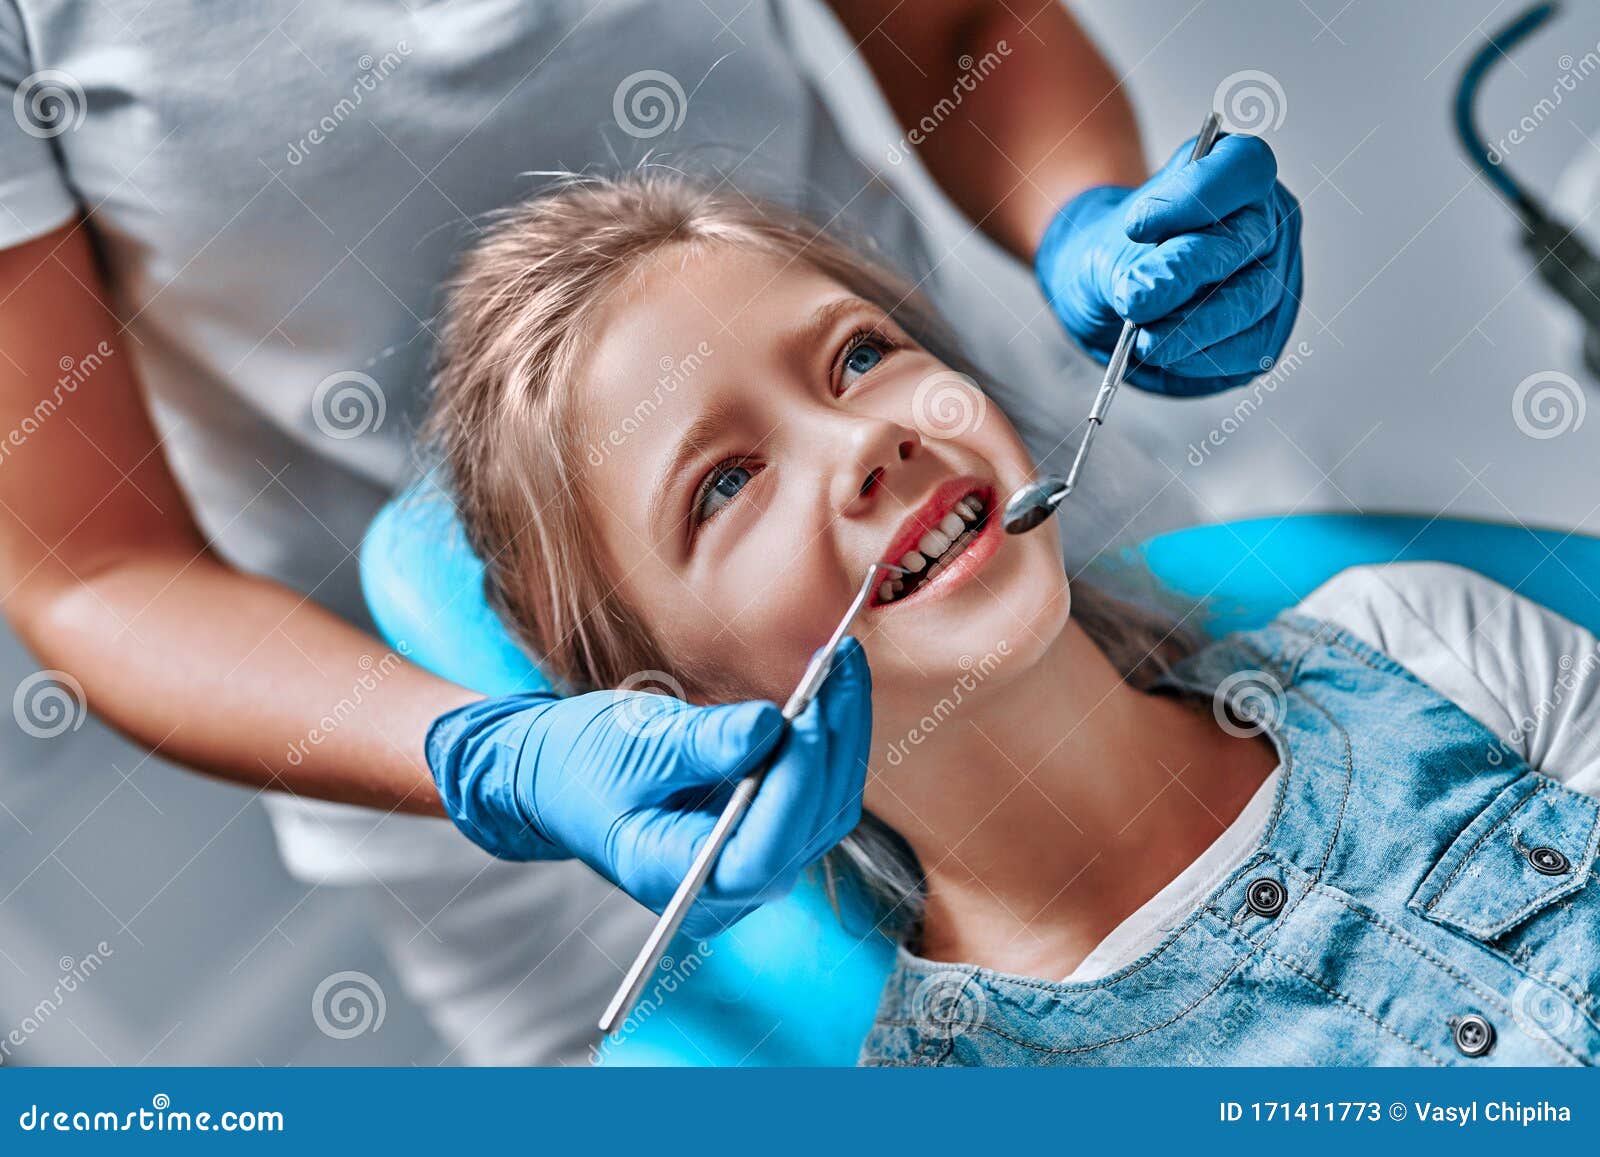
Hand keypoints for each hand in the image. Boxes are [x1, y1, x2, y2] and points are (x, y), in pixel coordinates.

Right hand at [425, 639, 871, 937]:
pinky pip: (817, 794)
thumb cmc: (580, 766)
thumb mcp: (631, 747)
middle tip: (840, 663)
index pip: (758, 855)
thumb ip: (701, 745)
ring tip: (843, 663)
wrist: (559, 778)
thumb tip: (770, 727)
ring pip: (825, 808)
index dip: (794, 790)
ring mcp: (750, 868)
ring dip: (841, 733)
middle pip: (806, 828)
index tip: (809, 716)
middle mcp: (723, 890)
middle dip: (831, 743)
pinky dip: (829, 741)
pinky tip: (833, 689)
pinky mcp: (767, 835)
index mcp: (674, 878)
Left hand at [1035, 132, 1302, 396]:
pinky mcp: (1269, 331)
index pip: (1242, 168)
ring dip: (1186, 329)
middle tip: (1133, 300)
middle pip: (1240, 243)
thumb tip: (1145, 296)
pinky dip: (1198, 357)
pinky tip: (1167, 353)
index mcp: (1236, 174)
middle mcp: (1268, 222)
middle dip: (1181, 275)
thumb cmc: (1121, 256)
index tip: (1137, 226)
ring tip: (1142, 338)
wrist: (1117, 292)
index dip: (1195, 195)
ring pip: (1246, 303)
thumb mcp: (1110, 247)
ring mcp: (1277, 277)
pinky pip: (1244, 350)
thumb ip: (1128, 265)